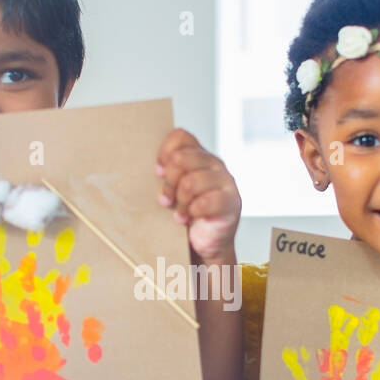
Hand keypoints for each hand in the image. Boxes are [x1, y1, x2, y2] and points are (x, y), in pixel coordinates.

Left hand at [155, 128, 240, 263]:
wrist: (205, 243)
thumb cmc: (185, 214)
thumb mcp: (171, 191)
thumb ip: (165, 176)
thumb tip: (147, 170)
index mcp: (198, 155)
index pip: (181, 137)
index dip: (164, 153)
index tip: (157, 173)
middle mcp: (214, 163)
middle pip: (181, 158)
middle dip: (168, 182)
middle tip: (165, 200)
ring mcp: (225, 181)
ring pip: (191, 181)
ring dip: (179, 201)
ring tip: (178, 215)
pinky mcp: (232, 201)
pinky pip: (205, 201)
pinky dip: (192, 212)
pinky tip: (189, 218)